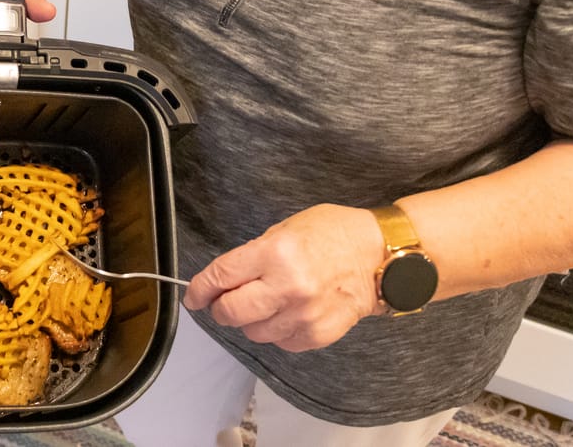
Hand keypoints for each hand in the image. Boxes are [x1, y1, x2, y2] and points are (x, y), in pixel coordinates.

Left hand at [182, 204, 385, 351]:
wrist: (379, 256)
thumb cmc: (332, 234)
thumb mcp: (284, 229)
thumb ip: (251, 256)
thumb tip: (222, 281)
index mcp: (275, 253)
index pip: (222, 277)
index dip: (200, 289)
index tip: (193, 296)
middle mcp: (287, 286)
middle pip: (231, 312)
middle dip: (220, 308)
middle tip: (222, 302)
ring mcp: (304, 314)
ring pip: (253, 332)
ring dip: (250, 320)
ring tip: (265, 302)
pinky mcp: (317, 334)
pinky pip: (280, 342)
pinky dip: (276, 330)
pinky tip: (287, 312)